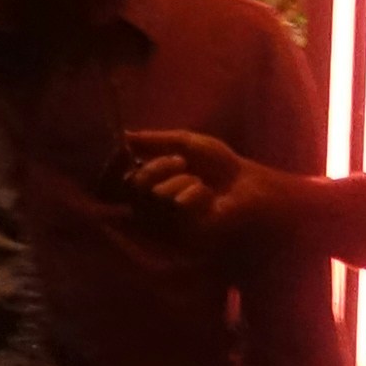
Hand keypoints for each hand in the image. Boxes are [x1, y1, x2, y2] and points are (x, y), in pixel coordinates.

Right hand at [122, 127, 275, 252]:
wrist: (247, 185)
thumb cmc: (218, 165)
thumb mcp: (185, 144)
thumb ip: (154, 140)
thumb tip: (123, 133)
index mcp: (151, 184)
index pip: (120, 178)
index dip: (118, 165)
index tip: (126, 150)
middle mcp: (153, 205)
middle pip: (134, 185)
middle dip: (158, 167)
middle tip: (180, 162)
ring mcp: (166, 221)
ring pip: (156, 194)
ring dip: (181, 179)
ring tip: (200, 182)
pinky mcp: (183, 232)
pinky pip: (178, 204)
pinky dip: (196, 193)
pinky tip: (209, 198)